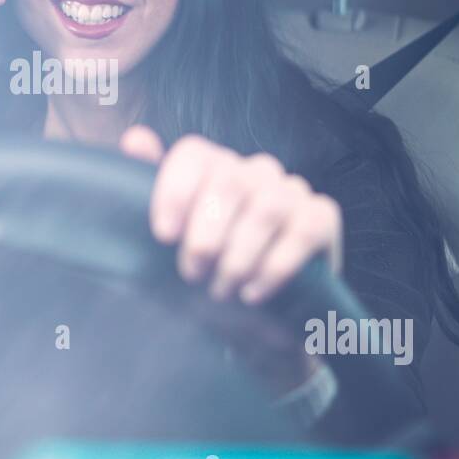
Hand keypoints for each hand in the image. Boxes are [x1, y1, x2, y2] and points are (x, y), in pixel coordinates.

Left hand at [120, 126, 342, 304]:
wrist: (263, 319)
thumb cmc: (211, 270)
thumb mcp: (174, 237)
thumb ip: (149, 186)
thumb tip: (135, 139)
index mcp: (216, 167)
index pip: (195, 154)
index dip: (176, 191)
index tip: (163, 236)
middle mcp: (256, 171)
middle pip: (230, 181)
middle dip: (206, 234)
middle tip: (192, 274)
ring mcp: (293, 191)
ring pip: (267, 207)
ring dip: (239, 255)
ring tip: (221, 289)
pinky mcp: (323, 217)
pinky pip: (304, 230)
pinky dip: (275, 266)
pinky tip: (253, 293)